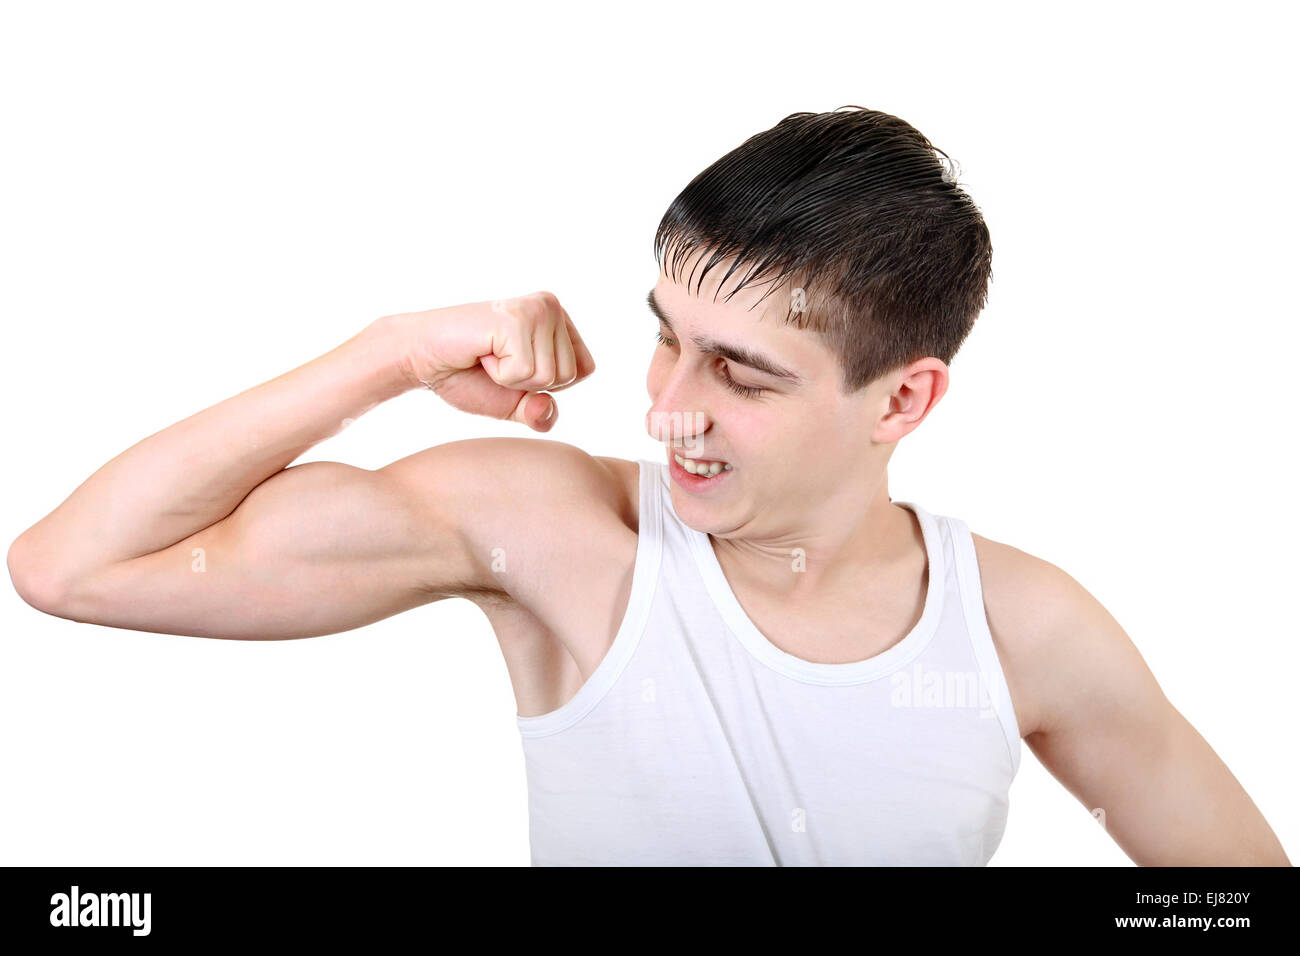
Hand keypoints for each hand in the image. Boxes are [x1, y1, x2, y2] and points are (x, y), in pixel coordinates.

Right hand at [380, 291, 595, 430]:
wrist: (421, 359)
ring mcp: (535, 308)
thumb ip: (541, 412)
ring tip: (488, 355)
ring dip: (512, 379)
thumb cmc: (467, 376)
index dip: (547, 385)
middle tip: (495, 361)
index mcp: (558, 318)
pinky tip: (482, 352)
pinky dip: (500, 374)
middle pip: (569, 375)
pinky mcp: (515, 318)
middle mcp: (551, 306)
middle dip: (528, 383)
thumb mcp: (515, 402)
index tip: (512, 366)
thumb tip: (547, 408)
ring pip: (549, 376)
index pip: (584, 370)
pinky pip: (526, 373)